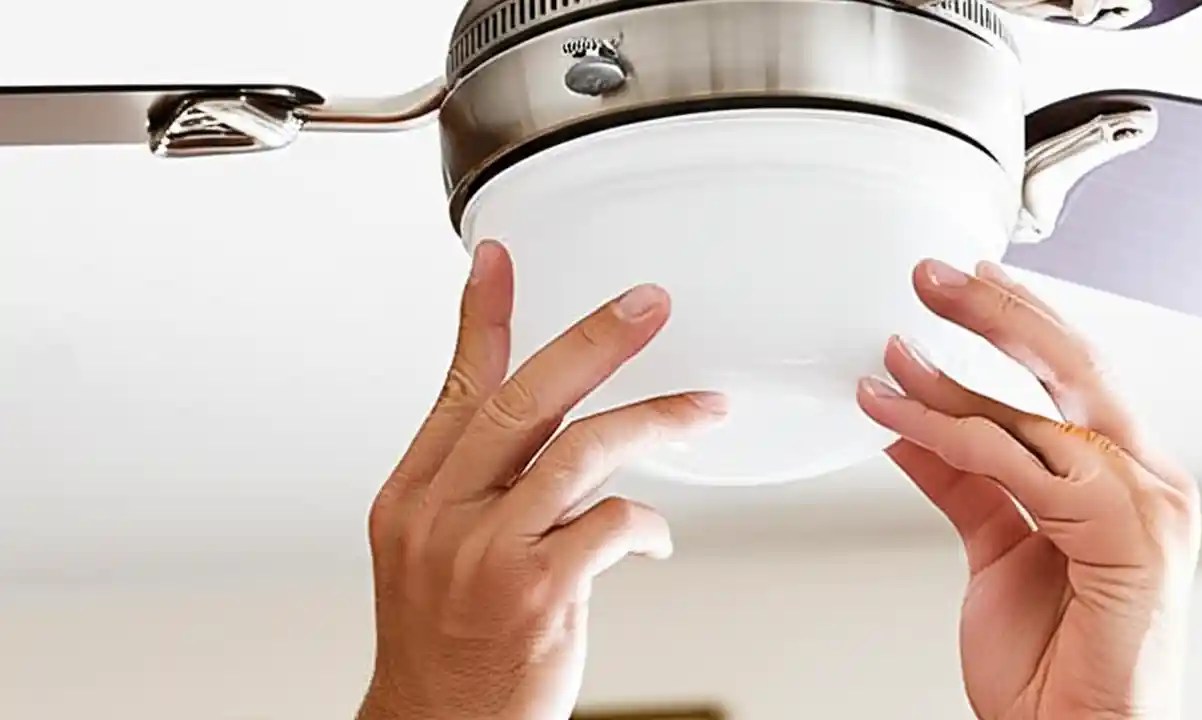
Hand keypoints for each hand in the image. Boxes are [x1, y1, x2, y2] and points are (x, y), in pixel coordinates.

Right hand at [358, 242, 725, 719]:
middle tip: (647, 304)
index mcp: (414, 497)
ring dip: (655, 419)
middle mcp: (443, 517)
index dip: (481, 317)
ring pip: (584, 450)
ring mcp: (489, 554)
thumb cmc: (445, 646)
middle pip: (525, 400)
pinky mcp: (540, 593)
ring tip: (703, 407)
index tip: (499, 258)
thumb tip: (553, 437)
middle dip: (594, 340)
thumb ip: (481, 488)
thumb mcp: (432, 554)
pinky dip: (649, 524)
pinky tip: (655, 538)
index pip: (456, 388)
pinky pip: (614, 524)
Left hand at [857, 259, 1200, 719]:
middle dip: (997, 313)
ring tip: (889, 354)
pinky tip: (898, 416)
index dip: (1015, 323)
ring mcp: (1142, 504)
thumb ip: (959, 478)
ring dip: (952, 376)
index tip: (958, 288)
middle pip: (1072, 366)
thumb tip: (907, 425)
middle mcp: (1142, 480)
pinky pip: (1019, 465)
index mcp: (1120, 477)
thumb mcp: (993, 546)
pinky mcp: (1126, 535)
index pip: (1071, 374)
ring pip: (1038, 411)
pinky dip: (950, 432)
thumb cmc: (1050, 662)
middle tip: (930, 278)